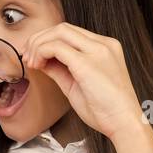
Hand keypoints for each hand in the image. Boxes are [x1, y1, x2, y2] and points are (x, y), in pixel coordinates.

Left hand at [24, 22, 144, 139]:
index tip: (34, 56)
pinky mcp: (87, 63)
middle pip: (63, 28)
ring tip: (31, 62)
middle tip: (27, 56)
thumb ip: (61, 69)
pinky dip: (42, 52)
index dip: (48, 41)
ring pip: (59, 32)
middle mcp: (103, 44)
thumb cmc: (105, 110)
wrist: (124, 124)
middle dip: (39, 39)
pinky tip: (37, 66)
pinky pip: (57, 47)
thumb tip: (41, 61)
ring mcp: (97, 51)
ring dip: (39, 44)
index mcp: (105, 47)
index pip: (70, 33)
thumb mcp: (78, 84)